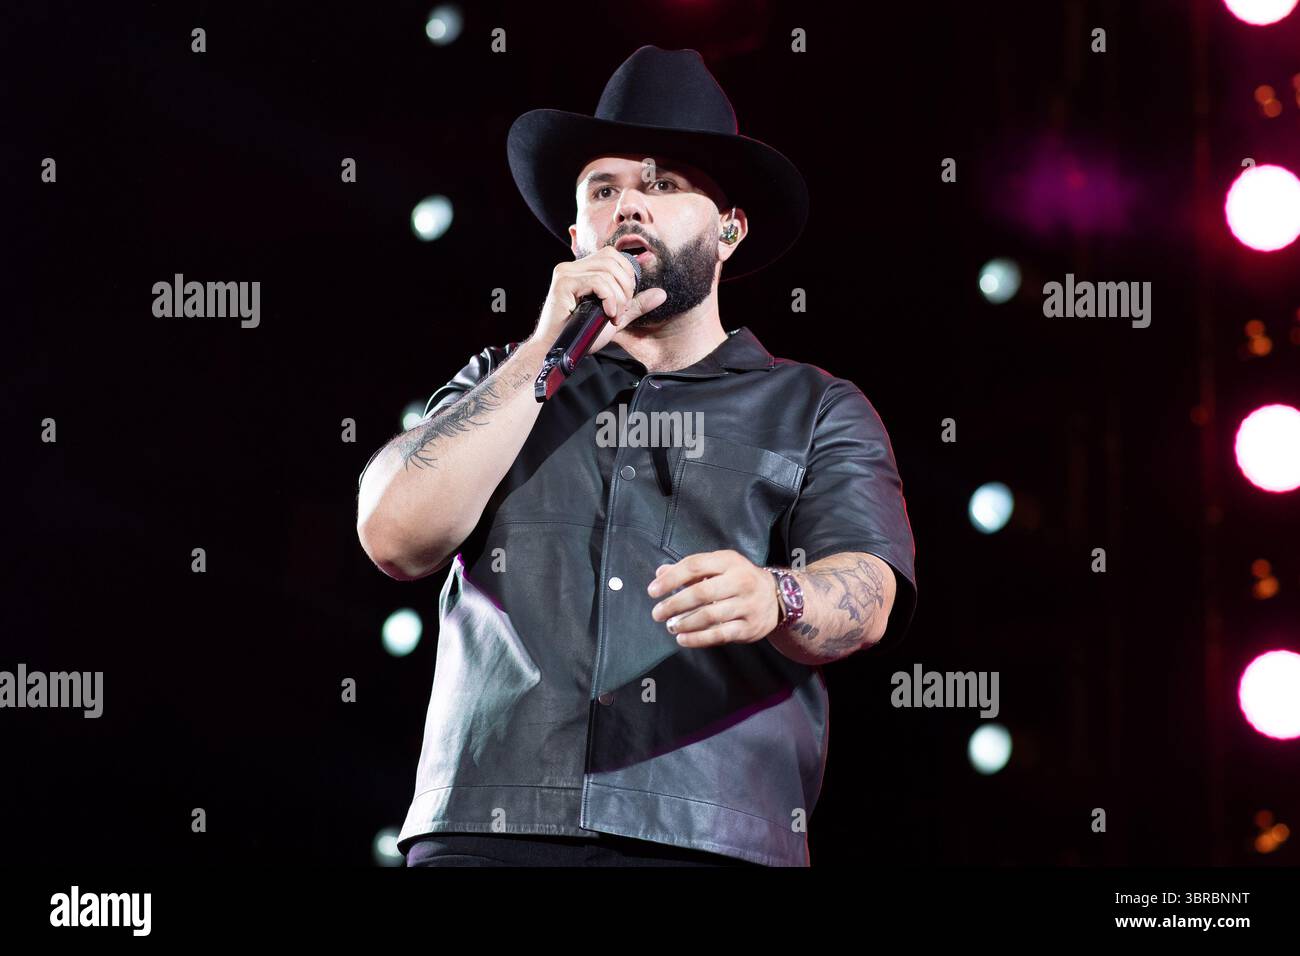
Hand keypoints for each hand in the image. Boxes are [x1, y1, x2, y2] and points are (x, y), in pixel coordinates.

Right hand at [530, 246, 666, 353]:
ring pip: (607, 271)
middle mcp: (571, 267)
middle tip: (621, 309)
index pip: (612, 256)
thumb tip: (661, 294)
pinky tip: (607, 314)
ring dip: (619, 296)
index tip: (625, 302)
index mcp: (581, 270)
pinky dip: (609, 298)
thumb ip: (635, 305)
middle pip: (612, 259)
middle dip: (626, 285)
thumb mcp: (614, 317)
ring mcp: (566, 274)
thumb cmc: (580, 336)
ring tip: (613, 315)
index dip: (627, 275)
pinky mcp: (563, 283)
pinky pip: (598, 281)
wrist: (557, 352)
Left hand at [646, 550, 780, 647]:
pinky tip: (683, 639)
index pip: (695, 566)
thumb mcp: (718, 566)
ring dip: (685, 623)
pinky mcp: (749, 627)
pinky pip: (720, 634)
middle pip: (701, 593)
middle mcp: (740, 581)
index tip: (653, 591)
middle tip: (657, 613)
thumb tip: (660, 573)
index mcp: (729, 561)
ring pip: (710, 616)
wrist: (778, 596)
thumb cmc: (738, 579)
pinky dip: (698, 639)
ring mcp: (747, 605)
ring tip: (670, 626)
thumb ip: (690, 570)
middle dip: (674, 604)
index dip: (671, 579)